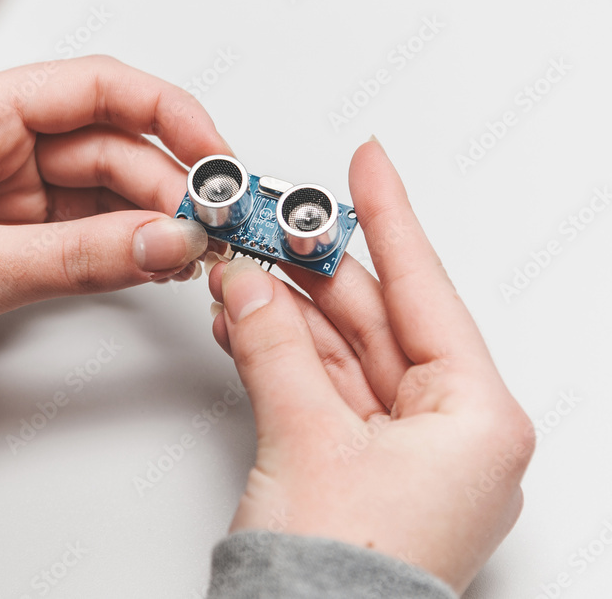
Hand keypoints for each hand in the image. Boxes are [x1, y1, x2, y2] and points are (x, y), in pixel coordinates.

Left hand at [0, 56, 228, 386]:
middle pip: (104, 142)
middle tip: (205, 224)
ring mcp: (0, 188)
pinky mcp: (5, 232)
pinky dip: (119, 244)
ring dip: (147, 217)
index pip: (90, 88)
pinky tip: (151, 259)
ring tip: (186, 250)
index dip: (164, 114)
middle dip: (162, 181)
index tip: (212, 152)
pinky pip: (80, 226)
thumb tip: (165, 243)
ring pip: (98, 187)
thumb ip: (80, 256)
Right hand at [207, 138, 533, 592]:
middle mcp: (454, 435)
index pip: (427, 291)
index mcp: (478, 419)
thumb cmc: (342, 576)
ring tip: (243, 274)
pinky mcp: (365, 471)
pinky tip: (250, 325)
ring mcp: (409, 454)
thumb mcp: (304, 434)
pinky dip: (285, 358)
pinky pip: (326, 392)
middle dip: (315, 272)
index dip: (391, 219)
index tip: (371, 164)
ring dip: (288, 316)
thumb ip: (274, 342)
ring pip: (345, 356)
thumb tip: (250, 283)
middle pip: (379, 322)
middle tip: (273, 225)